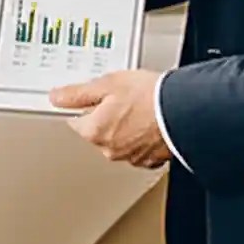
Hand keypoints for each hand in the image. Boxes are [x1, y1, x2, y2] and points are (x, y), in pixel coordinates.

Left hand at [50, 70, 170, 168]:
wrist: (186, 112)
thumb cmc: (149, 97)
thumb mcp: (107, 83)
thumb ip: (78, 93)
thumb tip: (57, 97)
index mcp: (94, 131)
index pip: (75, 119)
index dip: (85, 104)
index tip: (95, 97)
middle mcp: (109, 149)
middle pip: (98, 130)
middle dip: (107, 115)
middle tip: (123, 98)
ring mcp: (131, 156)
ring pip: (119, 139)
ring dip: (125, 126)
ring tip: (140, 107)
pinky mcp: (151, 159)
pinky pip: (139, 147)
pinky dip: (143, 137)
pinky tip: (151, 121)